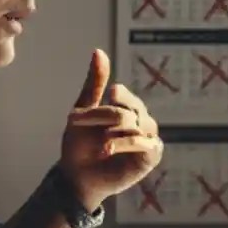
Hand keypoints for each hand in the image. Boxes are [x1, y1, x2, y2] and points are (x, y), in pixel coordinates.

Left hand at [60, 49, 162, 209]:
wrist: (77, 176)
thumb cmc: (80, 145)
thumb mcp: (82, 111)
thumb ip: (94, 84)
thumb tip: (99, 51)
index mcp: (126, 108)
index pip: (123, 96)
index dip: (109, 101)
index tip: (93, 107)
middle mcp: (140, 121)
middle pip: (129, 111)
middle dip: (105, 119)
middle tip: (85, 129)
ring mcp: (147, 139)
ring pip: (138, 126)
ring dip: (116, 133)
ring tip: (101, 144)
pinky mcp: (150, 157)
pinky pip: (146, 144)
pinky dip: (127, 144)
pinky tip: (109, 148)